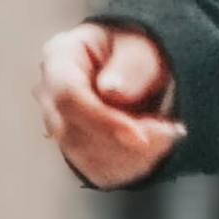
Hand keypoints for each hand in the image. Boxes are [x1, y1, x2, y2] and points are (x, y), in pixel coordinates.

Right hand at [40, 18, 182, 188]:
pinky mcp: (75, 150)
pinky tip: (154, 147)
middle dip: (125, 141)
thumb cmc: (136, 52)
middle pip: (74, 132)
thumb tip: (112, 90)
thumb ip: (130, 65)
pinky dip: (132, 165)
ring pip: (86, 157)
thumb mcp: (143, 47)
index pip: (68, 95)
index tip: (139, 136)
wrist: (141, 68)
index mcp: (60, 56)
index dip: (102, 120)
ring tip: (167, 134)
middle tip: (168, 132)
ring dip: (133, 154)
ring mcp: (59, 125)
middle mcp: (50, 93)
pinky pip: (98, 170)